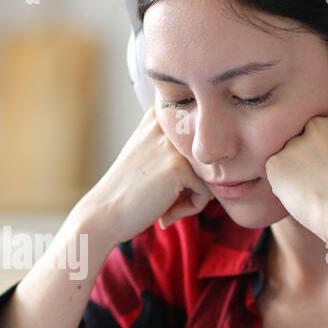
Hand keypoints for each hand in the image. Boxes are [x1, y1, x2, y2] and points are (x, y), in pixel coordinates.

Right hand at [75, 106, 213, 244]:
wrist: (104, 213)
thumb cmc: (128, 189)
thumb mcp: (148, 151)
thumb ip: (176, 143)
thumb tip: (222, 153)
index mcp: (159, 115)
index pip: (200, 135)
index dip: (191, 163)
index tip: (166, 178)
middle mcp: (167, 123)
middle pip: (207, 155)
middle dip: (195, 180)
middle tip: (169, 197)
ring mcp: (174, 144)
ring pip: (209, 173)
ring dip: (194, 195)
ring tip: (169, 205)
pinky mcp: (179, 167)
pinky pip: (207, 192)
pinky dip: (191, 208)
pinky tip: (166, 213)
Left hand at [263, 104, 327, 244]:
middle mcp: (318, 123)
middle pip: (307, 136)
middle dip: (312, 155)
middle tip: (323, 179)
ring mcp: (295, 142)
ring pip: (289, 153)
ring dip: (296, 169)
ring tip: (313, 191)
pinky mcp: (276, 162)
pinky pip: (275, 170)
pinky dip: (283, 183)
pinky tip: (301, 195)